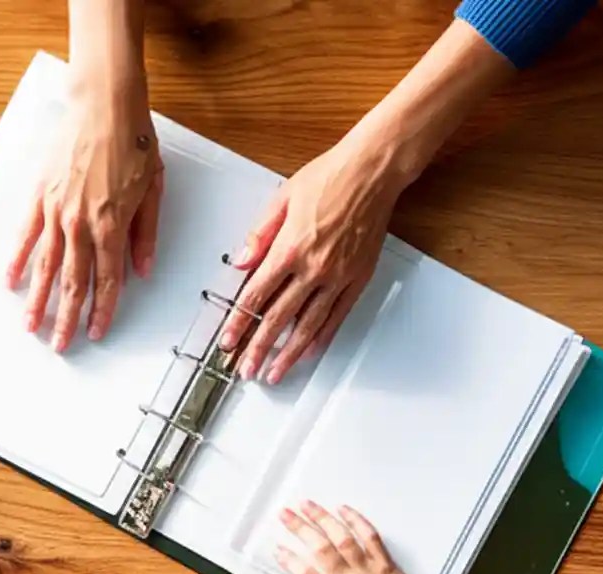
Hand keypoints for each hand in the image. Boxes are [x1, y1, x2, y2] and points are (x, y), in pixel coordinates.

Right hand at [6, 74, 163, 351]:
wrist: (105, 105)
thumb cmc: (133, 142)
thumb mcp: (153, 191)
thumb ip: (146, 235)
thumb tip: (143, 270)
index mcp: (113, 225)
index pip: (108, 280)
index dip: (103, 310)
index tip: (97, 332)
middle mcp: (82, 224)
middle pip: (73, 282)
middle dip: (67, 318)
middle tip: (61, 345)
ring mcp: (56, 211)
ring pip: (46, 266)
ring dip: (39, 300)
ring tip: (32, 326)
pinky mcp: (39, 195)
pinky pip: (26, 235)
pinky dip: (18, 260)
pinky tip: (12, 281)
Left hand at [218, 127, 416, 383]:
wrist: (373, 171)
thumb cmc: (330, 177)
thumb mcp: (282, 198)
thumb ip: (259, 234)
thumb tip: (240, 261)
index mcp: (289, 247)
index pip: (256, 295)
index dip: (239, 322)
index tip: (228, 340)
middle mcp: (313, 267)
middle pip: (278, 317)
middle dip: (259, 347)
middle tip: (245, 368)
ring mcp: (338, 276)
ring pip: (308, 325)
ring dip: (289, 353)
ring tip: (275, 372)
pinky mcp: (358, 278)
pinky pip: (337, 316)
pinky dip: (322, 338)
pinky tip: (309, 352)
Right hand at [276, 501, 436, 573]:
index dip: (288, 560)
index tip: (278, 548)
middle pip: (319, 548)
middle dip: (299, 528)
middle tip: (284, 513)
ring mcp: (367, 568)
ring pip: (340, 536)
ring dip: (322, 517)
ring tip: (306, 503)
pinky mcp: (384, 562)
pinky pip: (369, 536)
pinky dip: (356, 520)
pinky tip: (343, 508)